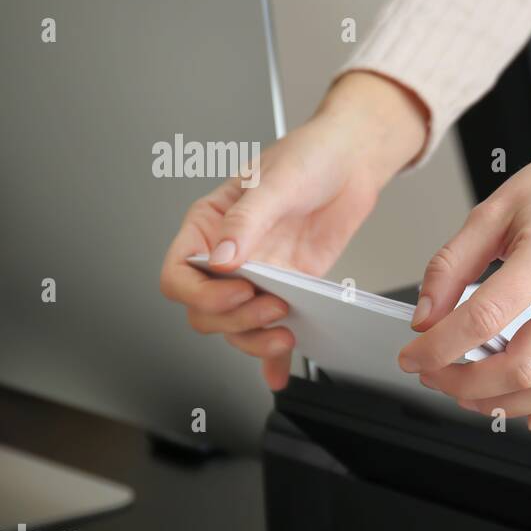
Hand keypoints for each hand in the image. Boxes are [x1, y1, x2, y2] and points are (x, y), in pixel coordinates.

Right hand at [160, 71, 427, 388]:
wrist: (352, 163)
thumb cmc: (309, 157)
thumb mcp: (275, 182)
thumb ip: (246, 222)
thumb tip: (220, 259)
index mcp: (208, 226)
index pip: (178, 274)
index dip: (201, 293)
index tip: (237, 289)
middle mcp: (229, 256)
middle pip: (204, 310)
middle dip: (235, 319)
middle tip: (274, 307)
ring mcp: (259, 276)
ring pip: (235, 327)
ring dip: (254, 339)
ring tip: (286, 331)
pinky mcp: (289, 289)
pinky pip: (270, 329)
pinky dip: (272, 356)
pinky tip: (277, 373)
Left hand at [398, 123, 530, 429]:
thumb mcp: (495, 211)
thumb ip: (451, 265)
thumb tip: (425, 318)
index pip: (485, 319)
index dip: (439, 349)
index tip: (414, 358)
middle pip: (522, 366)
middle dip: (465, 383)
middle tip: (438, 377)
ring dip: (505, 404)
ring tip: (474, 394)